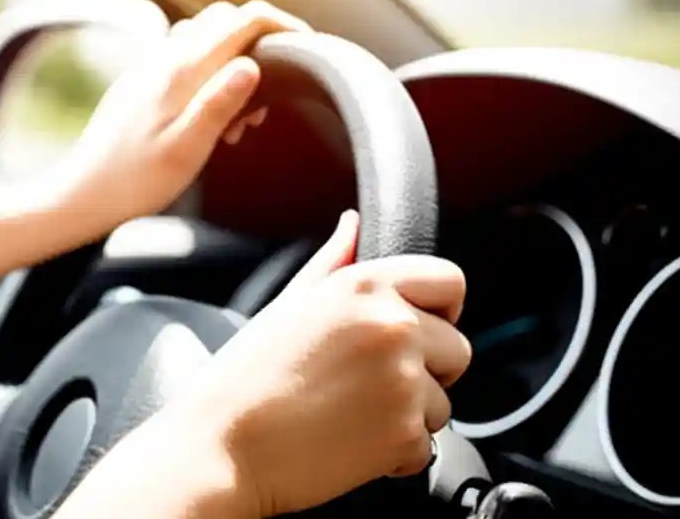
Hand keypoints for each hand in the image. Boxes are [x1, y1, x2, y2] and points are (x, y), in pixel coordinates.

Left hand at [55, 0, 308, 225]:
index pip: (244, 20)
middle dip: (262, 44)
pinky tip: (214, 123)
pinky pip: (188, 60)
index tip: (309, 50)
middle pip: (227, 20)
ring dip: (236, 63)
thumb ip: (220, 104)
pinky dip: (213, 76)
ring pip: (208, 40)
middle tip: (274, 95)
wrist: (84, 193)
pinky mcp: (143, 83)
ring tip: (243, 120)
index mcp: (183, 70)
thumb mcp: (187, 149)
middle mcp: (166, 58)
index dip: (284, 25)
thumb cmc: (136, 180)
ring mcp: (152, 67)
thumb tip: (253, 65)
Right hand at [163, 211, 471, 515]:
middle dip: (425, 371)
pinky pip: (426, 446)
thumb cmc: (245, 378)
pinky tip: (349, 444)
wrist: (223, 446)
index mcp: (365, 285)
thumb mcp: (288, 304)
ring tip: (348, 415)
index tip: (417, 332)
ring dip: (407, 415)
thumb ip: (333, 262)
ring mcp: (404, 379)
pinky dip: (395, 454)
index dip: (439, 310)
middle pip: (456, 348)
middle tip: (368, 385)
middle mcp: (393, 325)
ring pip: (442, 402)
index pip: (450, 281)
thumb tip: (354, 225)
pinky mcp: (405, 432)